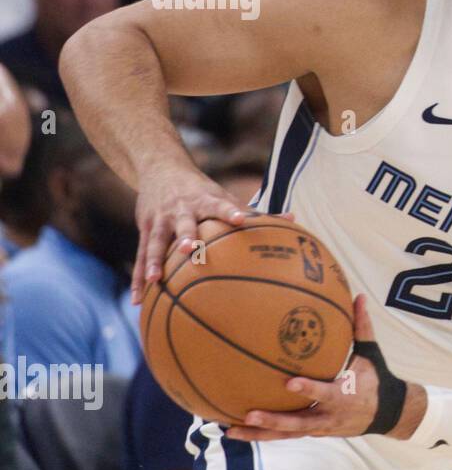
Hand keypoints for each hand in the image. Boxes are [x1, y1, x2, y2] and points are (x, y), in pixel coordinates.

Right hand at [132, 164, 249, 303]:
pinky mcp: (146, 230)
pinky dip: (140, 278)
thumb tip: (294, 219)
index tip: (241, 219)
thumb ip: (256, 212)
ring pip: (155, 243)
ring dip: (154, 261)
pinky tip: (139, 300)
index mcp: (206, 201)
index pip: (221, 205)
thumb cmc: (202, 191)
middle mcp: (181, 210)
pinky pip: (141, 257)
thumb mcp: (225, 196)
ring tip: (155, 281)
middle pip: (183, 225)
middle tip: (187, 250)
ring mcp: (161, 221)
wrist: (161, 169)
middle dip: (185, 237)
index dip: (231, 211)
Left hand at [226, 295, 422, 441]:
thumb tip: (358, 297)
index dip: (308, 389)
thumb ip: (362, 327)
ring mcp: (318, 428)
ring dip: (259, 433)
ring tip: (231, 430)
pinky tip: (238, 431)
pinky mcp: (311, 433)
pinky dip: (262, 435)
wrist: (387, 414)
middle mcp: (328, 416)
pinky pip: (284, 436)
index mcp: (344, 395)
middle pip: (298, 423)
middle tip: (249, 414)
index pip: (324, 393)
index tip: (289, 382)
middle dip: (273, 420)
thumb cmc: (375, 379)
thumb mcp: (371, 355)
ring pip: (286, 435)